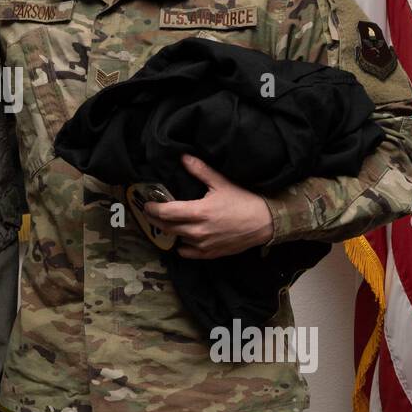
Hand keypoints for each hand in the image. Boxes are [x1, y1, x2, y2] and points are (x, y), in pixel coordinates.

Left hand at [143, 154, 274, 257]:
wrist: (265, 223)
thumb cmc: (243, 201)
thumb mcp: (221, 183)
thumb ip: (200, 171)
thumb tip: (184, 158)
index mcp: (199, 212)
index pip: (166, 213)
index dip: (152, 209)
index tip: (146, 204)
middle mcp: (198, 231)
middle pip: (166, 227)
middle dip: (155, 219)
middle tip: (150, 212)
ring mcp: (203, 245)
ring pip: (176, 239)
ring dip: (169, 231)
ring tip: (167, 222)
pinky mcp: (210, 254)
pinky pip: (187, 253)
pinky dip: (182, 245)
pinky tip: (182, 237)